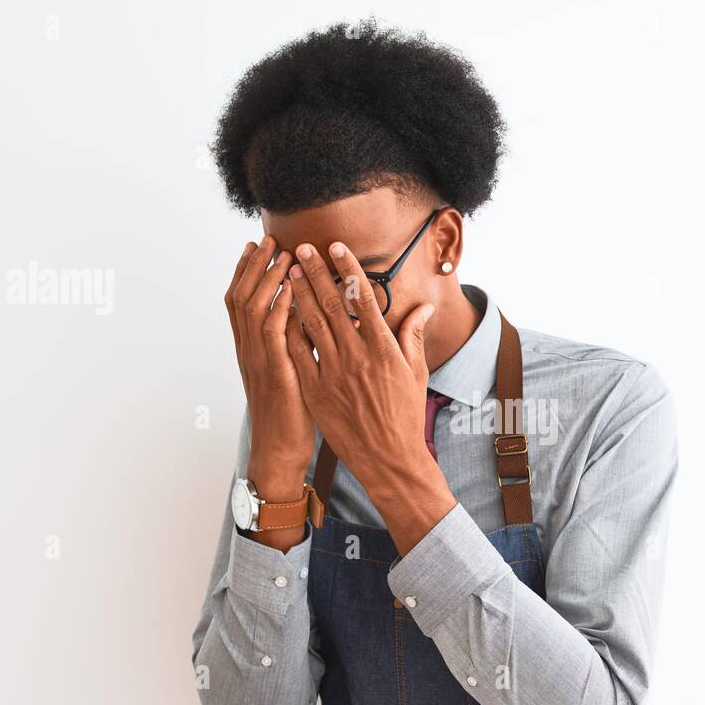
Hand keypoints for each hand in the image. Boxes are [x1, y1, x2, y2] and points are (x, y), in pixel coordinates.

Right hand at [224, 236, 315, 499]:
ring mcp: (259, 360)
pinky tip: (291, 290)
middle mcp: (249, 349)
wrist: (280, 448)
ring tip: (281, 254)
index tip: (255, 245)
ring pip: (254, 309)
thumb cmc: (290, 413)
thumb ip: (291, 342)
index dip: (245, 271)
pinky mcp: (275, 372)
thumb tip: (304, 316)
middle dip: (254, 265)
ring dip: (267, 279)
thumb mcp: (289, 371)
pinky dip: (280, 308)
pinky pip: (273, 334)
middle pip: (242, 297)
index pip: (241, 301)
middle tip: (267, 239)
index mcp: (251, 348)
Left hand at [284, 240, 456, 553]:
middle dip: (315, 273)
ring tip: (288, 272)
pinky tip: (280, 312)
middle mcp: (357, 356)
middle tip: (301, 249)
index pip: (363, 298)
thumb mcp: (415, 372)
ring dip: (299, 295)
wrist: (388, 457)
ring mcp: (334, 374)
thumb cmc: (404, 414)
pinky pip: (299, 354)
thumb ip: (413, 335)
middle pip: (333, 304)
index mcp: (383, 348)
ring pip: (312, 325)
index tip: (336, 248)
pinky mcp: (316, 391)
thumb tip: (424, 306)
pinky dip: (288, 330)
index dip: (348, 269)